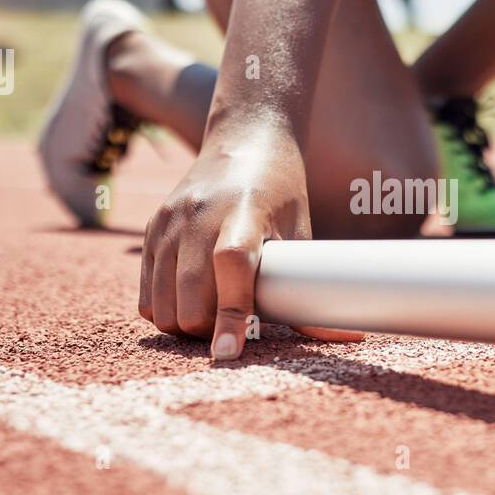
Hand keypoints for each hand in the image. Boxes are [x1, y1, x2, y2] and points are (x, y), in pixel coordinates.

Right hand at [139, 123, 359, 357]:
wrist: (243, 142)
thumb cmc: (281, 194)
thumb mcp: (300, 233)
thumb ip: (307, 286)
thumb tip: (348, 337)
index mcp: (243, 211)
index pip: (230, 266)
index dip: (231, 314)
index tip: (228, 353)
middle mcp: (198, 214)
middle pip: (189, 298)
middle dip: (209, 330)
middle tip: (235, 329)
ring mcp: (168, 221)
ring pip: (162, 306)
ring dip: (186, 326)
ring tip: (213, 317)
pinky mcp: (152, 229)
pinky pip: (146, 296)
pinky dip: (166, 312)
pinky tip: (190, 304)